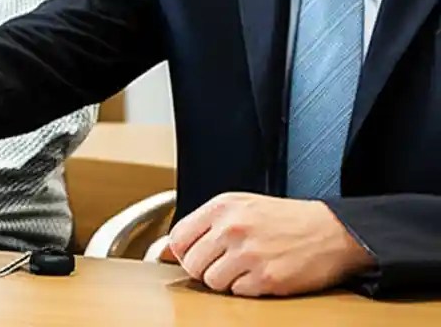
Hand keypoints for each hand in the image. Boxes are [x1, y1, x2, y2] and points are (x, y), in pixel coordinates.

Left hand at [167, 192, 374, 295]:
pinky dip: (247, 290)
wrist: (332, 231)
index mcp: (221, 207)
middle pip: (192, 264)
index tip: (196, 257)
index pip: (178, 238)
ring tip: (246, 269)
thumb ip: (205, 225)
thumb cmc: (287, 220)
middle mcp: (232, 227)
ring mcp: (248, 253)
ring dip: (226, 281)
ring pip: (211, 282)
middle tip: (225, 265)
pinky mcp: (266, 277)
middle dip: (205, 269)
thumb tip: (169, 250)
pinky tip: (262, 275)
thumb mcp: (241, 207)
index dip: (184, 253)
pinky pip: (237, 293)